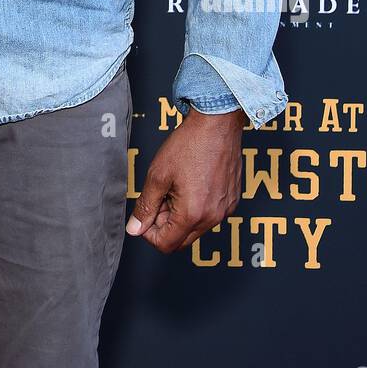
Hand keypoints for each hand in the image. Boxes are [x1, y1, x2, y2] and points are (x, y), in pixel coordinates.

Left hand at [125, 106, 245, 252]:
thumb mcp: (158, 175)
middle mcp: (213, 217)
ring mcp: (225, 209)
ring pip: (196, 228)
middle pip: (182, 240)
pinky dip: (197, 207)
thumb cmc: (189, 144)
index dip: (149, 233)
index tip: (146, 213)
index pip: (166, 244)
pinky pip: (210, 215)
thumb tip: (134, 229)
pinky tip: (192, 183)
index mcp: (192, 214)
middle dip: (165, 225)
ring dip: (181, 216)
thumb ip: (145, 206)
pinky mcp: (232, 200)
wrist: (217, 123)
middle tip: (160, 197)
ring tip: (176, 187)